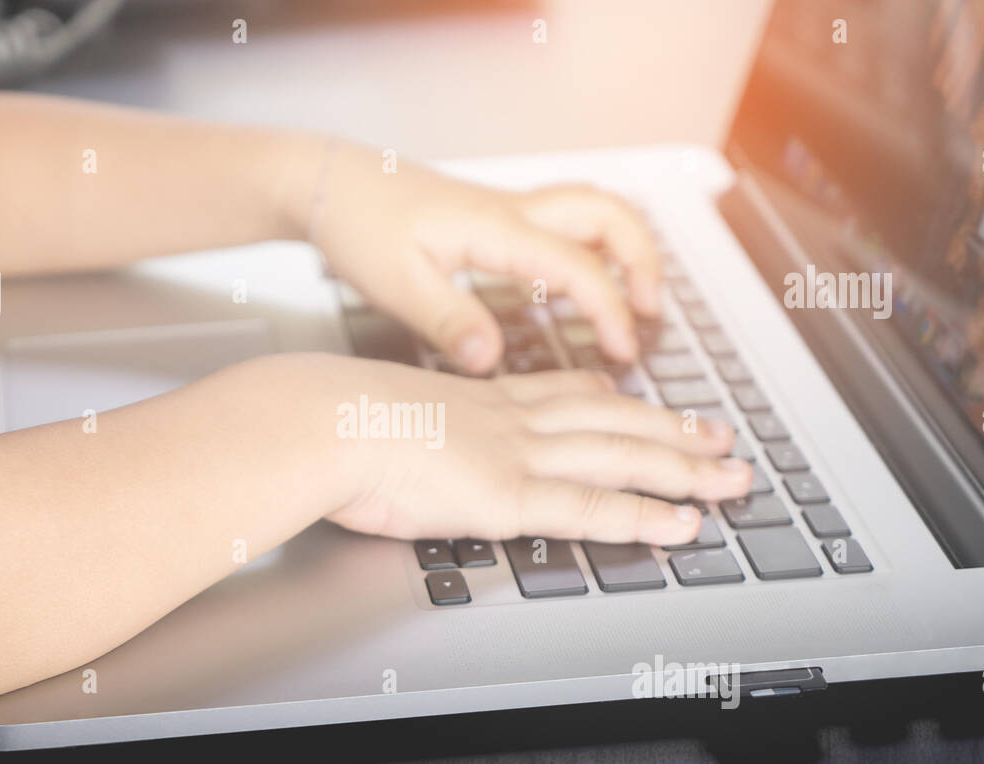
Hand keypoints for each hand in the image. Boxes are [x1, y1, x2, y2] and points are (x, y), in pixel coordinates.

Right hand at [276, 354, 751, 544]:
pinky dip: (643, 515)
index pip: (568, 393)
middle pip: (614, 420)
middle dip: (676, 431)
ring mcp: (515, 454)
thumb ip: (409, 427)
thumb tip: (398, 440)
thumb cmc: (327, 419)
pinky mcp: (507, 495)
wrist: (313, 420)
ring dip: (684, 469)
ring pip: (622, 457)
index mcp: (481, 398)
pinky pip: (592, 508)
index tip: (652, 398)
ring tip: (732, 477)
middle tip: (723, 436)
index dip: (620, 398)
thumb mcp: (380, 412)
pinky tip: (681, 524)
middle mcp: (511, 419)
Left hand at [309, 145, 659, 374]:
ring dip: (624, 248)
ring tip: (634, 298)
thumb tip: (490, 358)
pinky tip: (581, 286)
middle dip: (643, 261)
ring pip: (593, 211)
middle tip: (651, 312)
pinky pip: (565, 223)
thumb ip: (448, 321)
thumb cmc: (359, 226)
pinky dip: (593, 248)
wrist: (332, 184)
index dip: (611, 310)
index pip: (579, 266)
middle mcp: (513, 212)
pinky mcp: (496, 217)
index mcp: (496, 229)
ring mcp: (508, 210)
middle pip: (608, 216)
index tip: (626, 351)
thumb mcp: (396, 284)